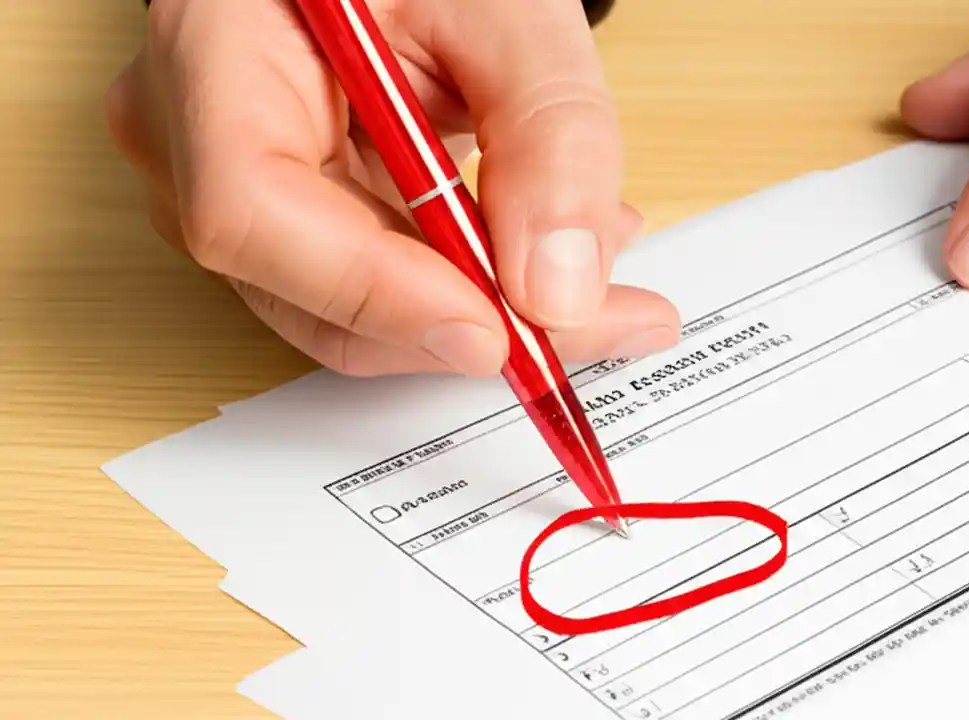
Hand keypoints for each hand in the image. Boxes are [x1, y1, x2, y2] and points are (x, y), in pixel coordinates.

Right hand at [106, 0, 679, 376]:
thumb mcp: (508, 12)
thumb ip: (549, 135)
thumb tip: (558, 290)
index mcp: (213, 46)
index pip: (250, 207)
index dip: (373, 290)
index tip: (490, 328)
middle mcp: (198, 133)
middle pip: (308, 290)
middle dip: (465, 323)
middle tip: (599, 322)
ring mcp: (237, 184)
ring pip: (350, 311)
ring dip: (483, 313)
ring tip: (597, 279)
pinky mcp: (296, 214)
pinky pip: (375, 287)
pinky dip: (471, 286)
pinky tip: (547, 254)